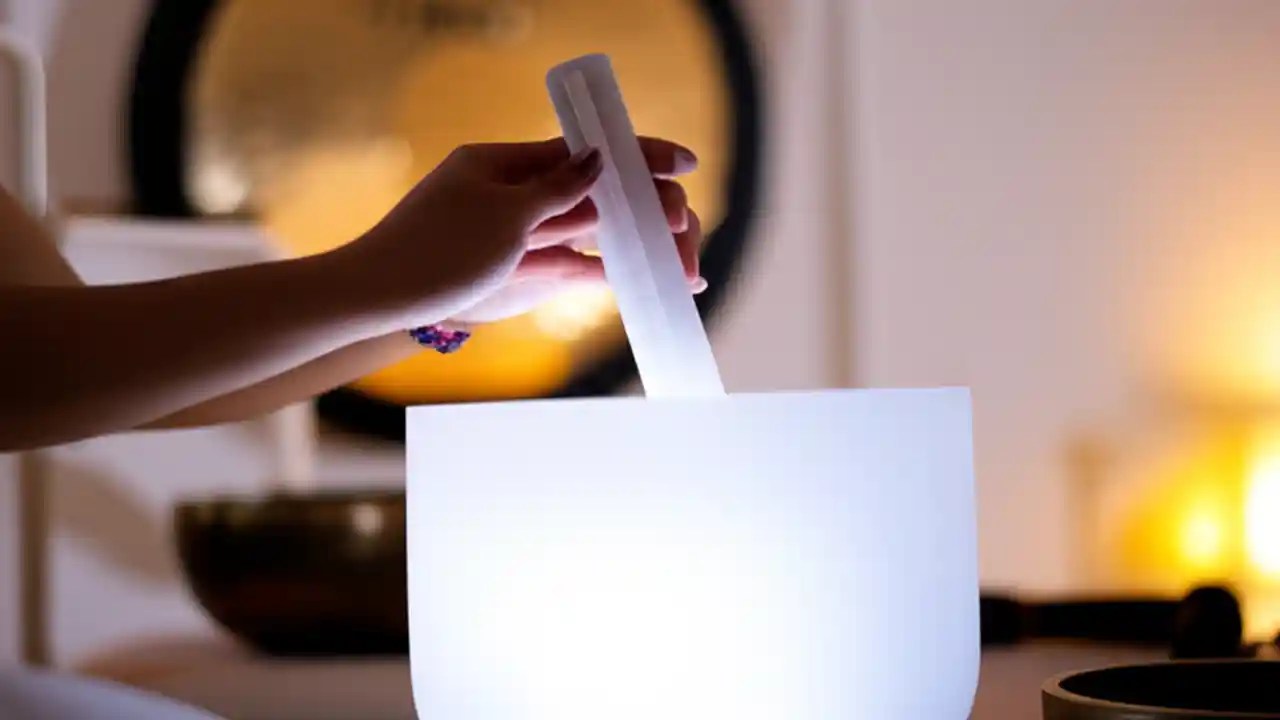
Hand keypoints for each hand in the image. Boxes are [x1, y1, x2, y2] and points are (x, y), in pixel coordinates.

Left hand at [345, 137, 702, 331]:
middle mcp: (525, 197)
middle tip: (680, 227)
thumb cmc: (434, 248)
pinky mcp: (531, 274)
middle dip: (647, 207)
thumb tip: (600, 158)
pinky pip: (583, 267)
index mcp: (509, 166)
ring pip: (598, 232)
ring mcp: (529, 237)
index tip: (684, 162)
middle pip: (600, 193)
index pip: (585, 152)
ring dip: (640, 243)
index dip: (637, 156)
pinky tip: (652, 279)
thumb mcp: (501, 213)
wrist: (386, 302)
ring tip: (682, 263)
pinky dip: (617, 272)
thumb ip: (556, 189)